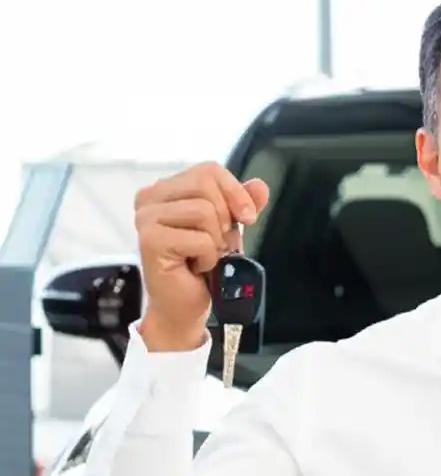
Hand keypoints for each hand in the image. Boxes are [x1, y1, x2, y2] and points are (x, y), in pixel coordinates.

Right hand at [134, 162, 268, 349]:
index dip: (235, 191)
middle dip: (225, 217)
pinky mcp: (150, 240)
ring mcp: (146, 218)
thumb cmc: (203, 264)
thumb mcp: (229, 228)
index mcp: (166, 189)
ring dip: (215, 241)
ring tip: (203, 255)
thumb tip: (260, 186)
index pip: (208, 170)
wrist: (185, 305)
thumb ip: (243, 203)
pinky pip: (200, 238)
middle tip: (218, 242)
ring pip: (204, 211)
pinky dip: (208, 257)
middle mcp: (150, 198)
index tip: (247, 217)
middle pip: (205, 184)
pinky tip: (195, 267)